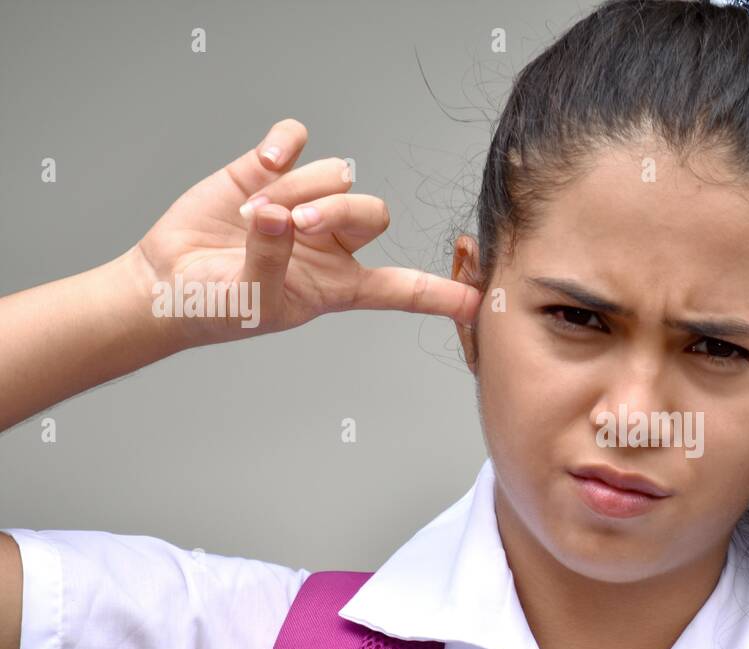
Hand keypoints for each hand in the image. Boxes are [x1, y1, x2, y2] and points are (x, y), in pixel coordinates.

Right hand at [129, 118, 481, 347]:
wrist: (166, 282)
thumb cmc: (217, 306)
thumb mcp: (250, 298)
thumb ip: (271, 259)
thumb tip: (278, 213)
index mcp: (343, 285)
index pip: (404, 288)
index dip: (440, 293)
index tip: (480, 302)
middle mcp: (333, 242)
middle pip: (374, 210)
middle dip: (338, 210)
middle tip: (293, 223)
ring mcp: (304, 202)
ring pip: (336, 174)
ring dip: (298, 187)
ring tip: (252, 214)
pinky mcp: (269, 172)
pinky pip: (298, 140)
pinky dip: (285, 145)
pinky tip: (262, 165)